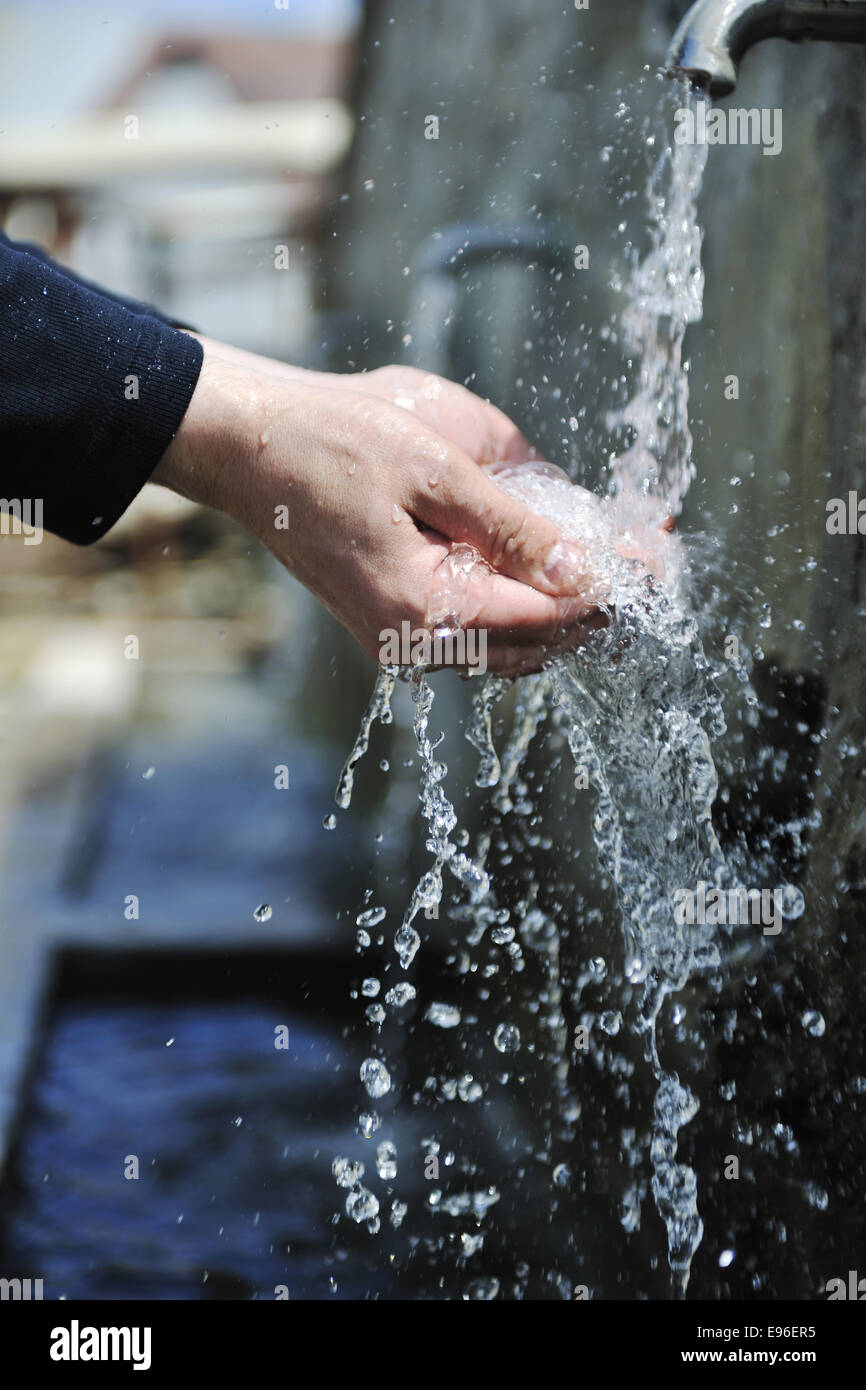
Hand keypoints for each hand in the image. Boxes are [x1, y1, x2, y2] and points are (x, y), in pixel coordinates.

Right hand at [154, 345, 626, 674]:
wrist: (245, 447)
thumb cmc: (331, 441)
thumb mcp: (435, 468)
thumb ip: (515, 525)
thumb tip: (585, 572)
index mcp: (422, 607)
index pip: (546, 616)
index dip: (611, 589)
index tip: (661, 561)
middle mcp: (411, 640)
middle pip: (535, 646)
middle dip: (601, 611)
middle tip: (657, 571)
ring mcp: (397, 637)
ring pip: (509, 649)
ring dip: (567, 619)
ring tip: (622, 579)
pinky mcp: (389, 621)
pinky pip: (476, 636)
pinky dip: (524, 613)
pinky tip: (553, 583)